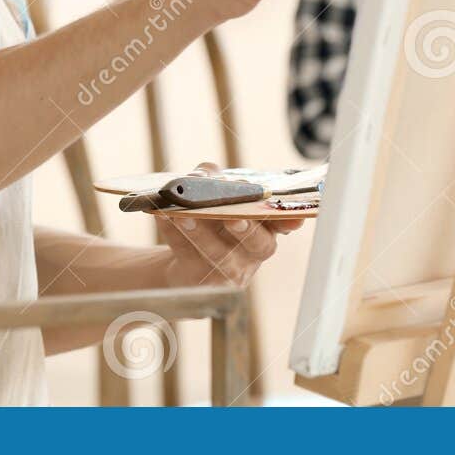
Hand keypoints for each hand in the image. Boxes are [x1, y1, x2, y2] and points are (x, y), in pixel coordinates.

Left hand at [155, 164, 306, 288]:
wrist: (185, 260)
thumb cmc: (209, 220)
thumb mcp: (214, 195)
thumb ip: (213, 178)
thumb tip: (204, 174)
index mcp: (266, 230)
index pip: (282, 225)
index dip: (287, 221)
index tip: (290, 218)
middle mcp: (253, 253)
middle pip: (258, 244)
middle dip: (247, 229)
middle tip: (233, 217)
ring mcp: (229, 271)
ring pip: (219, 254)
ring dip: (201, 233)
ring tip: (182, 215)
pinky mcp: (201, 279)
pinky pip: (188, 255)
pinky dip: (174, 235)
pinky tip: (164, 218)